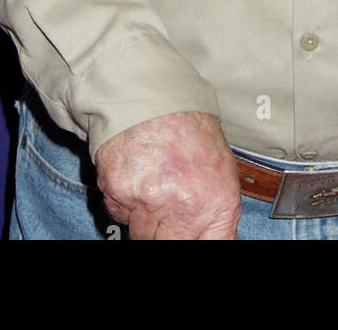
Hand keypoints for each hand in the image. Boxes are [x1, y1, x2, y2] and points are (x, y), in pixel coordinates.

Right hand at [93, 110, 241, 239]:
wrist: (149, 92)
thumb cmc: (186, 125)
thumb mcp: (218, 167)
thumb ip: (216, 212)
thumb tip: (216, 238)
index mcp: (219, 201)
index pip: (214, 245)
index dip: (196, 241)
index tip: (188, 233)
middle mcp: (187, 207)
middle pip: (170, 245)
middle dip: (166, 232)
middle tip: (166, 203)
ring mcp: (150, 201)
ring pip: (141, 234)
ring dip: (143, 215)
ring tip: (152, 178)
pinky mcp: (119, 192)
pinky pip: (119, 213)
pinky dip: (124, 198)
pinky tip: (135, 169)